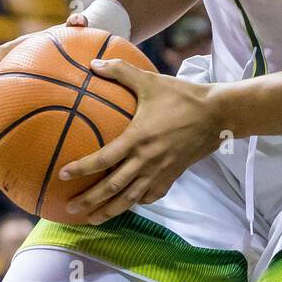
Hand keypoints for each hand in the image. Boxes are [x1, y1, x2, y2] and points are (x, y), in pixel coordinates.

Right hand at [0, 14, 86, 119]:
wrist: (68, 44)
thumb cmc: (69, 37)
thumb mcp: (73, 29)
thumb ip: (77, 22)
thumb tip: (79, 19)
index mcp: (19, 47)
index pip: (0, 53)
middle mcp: (10, 63)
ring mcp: (11, 77)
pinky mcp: (16, 90)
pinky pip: (5, 105)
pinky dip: (0, 121)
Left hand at [58, 59, 223, 222]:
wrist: (218, 114)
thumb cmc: (183, 96)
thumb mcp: (150, 80)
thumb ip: (120, 72)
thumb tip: (93, 63)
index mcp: (137, 139)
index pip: (103, 159)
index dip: (81, 169)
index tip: (62, 175)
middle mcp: (147, 160)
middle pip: (113, 187)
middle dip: (90, 200)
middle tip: (70, 208)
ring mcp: (161, 171)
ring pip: (131, 198)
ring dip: (110, 211)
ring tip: (92, 219)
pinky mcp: (173, 175)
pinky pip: (152, 195)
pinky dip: (137, 202)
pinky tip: (128, 204)